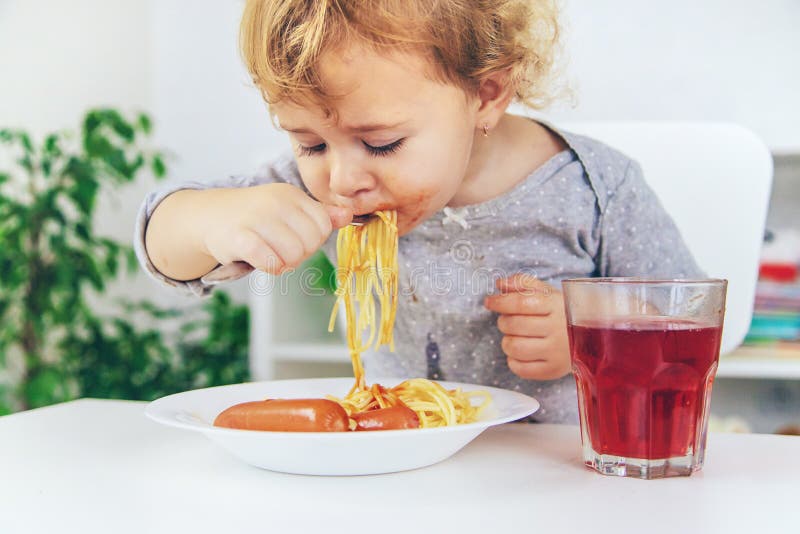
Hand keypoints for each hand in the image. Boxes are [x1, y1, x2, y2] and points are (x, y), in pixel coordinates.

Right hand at [202, 183, 351, 274]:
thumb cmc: (254, 218)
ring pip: (294, 255)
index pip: (324, 225)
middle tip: (280, 249)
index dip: (314, 240)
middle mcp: (275, 202)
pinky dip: (269, 268)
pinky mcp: (239, 238)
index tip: (296, 239)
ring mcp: (256, 218)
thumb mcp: (287, 210)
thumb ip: (318, 215)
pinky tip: (259, 260)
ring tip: (270, 254)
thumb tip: (348, 216)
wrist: (208, 217)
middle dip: (299, 254)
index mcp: (291, 194)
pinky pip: (271, 263)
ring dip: (284, 263)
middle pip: (310, 242)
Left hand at [484, 273, 571, 380]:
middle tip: (508, 320)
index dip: (500, 302)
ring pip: (514, 347)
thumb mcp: (548, 293)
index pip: (521, 303)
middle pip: (514, 325)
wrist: (593, 338)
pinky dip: (513, 360)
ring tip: (515, 336)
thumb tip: (500, 283)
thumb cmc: (562, 313)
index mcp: (557, 306)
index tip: (489, 302)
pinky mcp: (552, 370)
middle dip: (503, 321)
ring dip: (507, 341)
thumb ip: (523, 283)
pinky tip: (521, 352)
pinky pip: (520, 368)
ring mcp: (556, 352)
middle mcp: (558, 329)